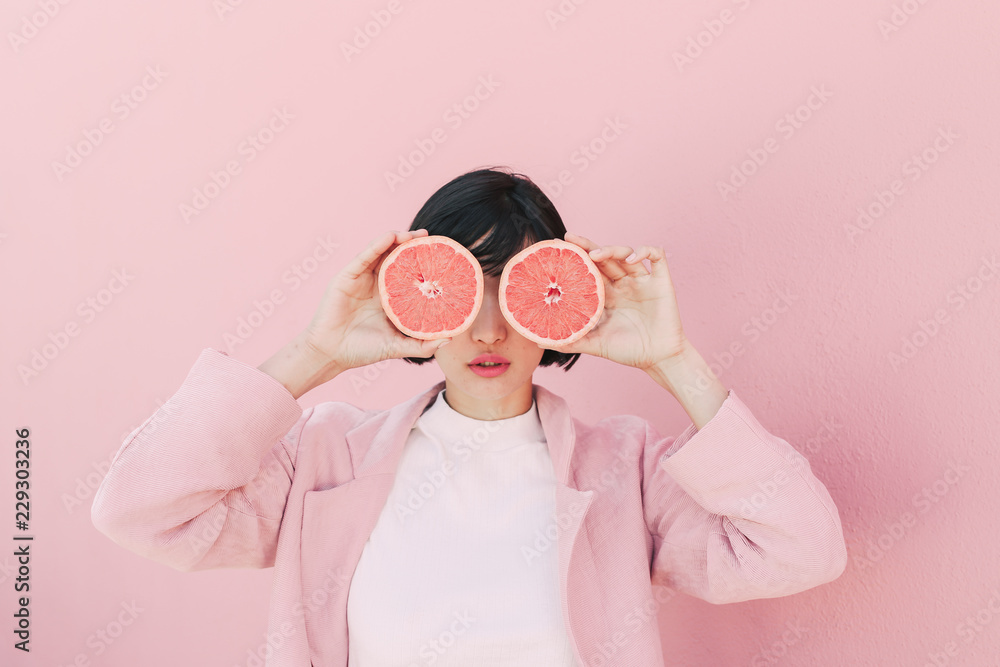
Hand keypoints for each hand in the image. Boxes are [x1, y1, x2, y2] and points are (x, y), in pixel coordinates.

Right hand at [303, 229, 450, 370]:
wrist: (330, 354)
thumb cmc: (362, 351)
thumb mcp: (397, 347)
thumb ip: (421, 345)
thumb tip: (449, 340)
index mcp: (389, 298)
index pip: (408, 275)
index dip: (423, 264)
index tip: (442, 256)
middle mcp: (377, 284)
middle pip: (397, 258)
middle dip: (412, 247)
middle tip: (430, 239)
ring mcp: (361, 278)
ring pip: (381, 252)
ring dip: (397, 240)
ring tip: (414, 234)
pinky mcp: (347, 276)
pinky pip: (364, 256)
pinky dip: (377, 245)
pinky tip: (391, 236)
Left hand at [543, 231, 688, 369]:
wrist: (658, 360)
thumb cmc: (628, 352)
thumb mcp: (596, 345)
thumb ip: (572, 341)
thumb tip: (539, 343)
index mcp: (606, 295)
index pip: (589, 270)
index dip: (576, 258)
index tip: (558, 249)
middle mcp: (622, 284)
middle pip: (604, 257)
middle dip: (587, 246)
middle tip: (570, 239)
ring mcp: (641, 281)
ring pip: (626, 253)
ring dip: (611, 249)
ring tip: (596, 255)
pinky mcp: (661, 281)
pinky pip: (656, 256)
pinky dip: (645, 250)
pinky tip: (632, 258)